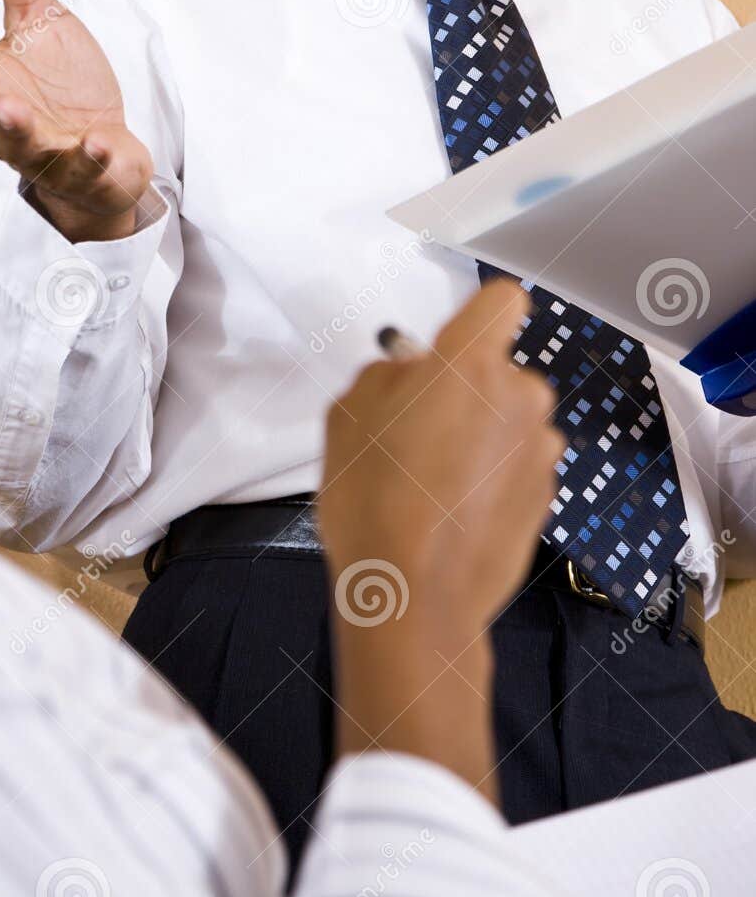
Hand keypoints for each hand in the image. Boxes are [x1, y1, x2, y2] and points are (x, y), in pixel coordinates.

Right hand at [0, 0, 153, 242]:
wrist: (103, 144)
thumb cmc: (60, 81)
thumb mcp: (41, 18)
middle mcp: (11, 124)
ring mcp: (48, 152)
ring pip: (26, 147)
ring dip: (19, 130)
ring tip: (14, 110)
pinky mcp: (88, 172)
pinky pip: (89, 167)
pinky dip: (94, 156)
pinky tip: (100, 141)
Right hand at [319, 278, 563, 789]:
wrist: (413, 594)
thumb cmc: (372, 495)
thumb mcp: (348, 413)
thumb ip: (390, 376)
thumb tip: (413, 374)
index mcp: (471, 362)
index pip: (503, 302)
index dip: (479, 317)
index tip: (454, 346)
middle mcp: (520, 397)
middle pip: (502, 373)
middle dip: (471, 392)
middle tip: (421, 431)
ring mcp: (540, 451)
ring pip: (512, 422)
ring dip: (486, 437)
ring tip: (436, 481)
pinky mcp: (547, 498)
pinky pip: (518, 467)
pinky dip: (495, 479)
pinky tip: (455, 512)